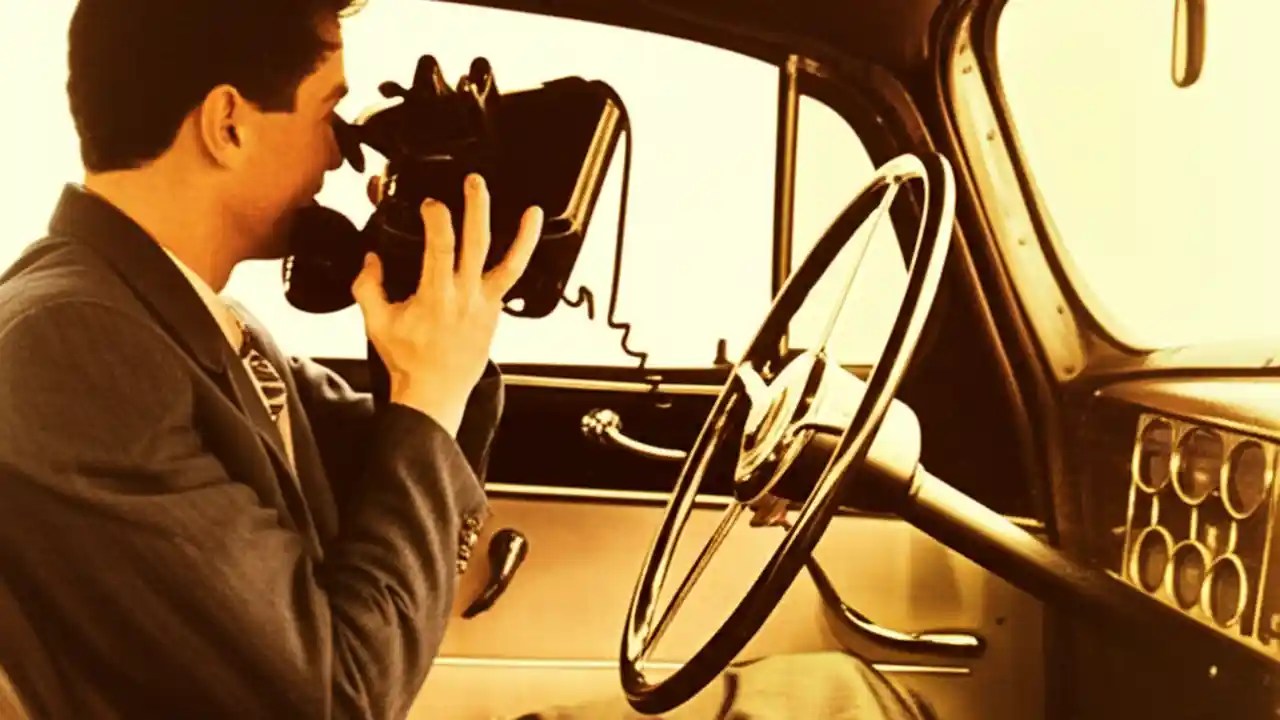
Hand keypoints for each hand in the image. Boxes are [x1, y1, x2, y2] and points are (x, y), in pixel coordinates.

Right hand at [350, 173, 542, 434]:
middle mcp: (466, 297)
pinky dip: (519, 261)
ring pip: (510, 265)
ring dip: (522, 236)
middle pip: (477, 243)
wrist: (435, 394)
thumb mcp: (376, 324)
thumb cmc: (408, 361)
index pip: (440, 245)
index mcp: (436, 296)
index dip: (437, 218)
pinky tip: (524, 243)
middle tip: (475, 182)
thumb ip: (368, 288)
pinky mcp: (496, 313)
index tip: (430, 204)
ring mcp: (486, 305)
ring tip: (533, 212)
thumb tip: (370, 259)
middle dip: (477, 208)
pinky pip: (511, 282)